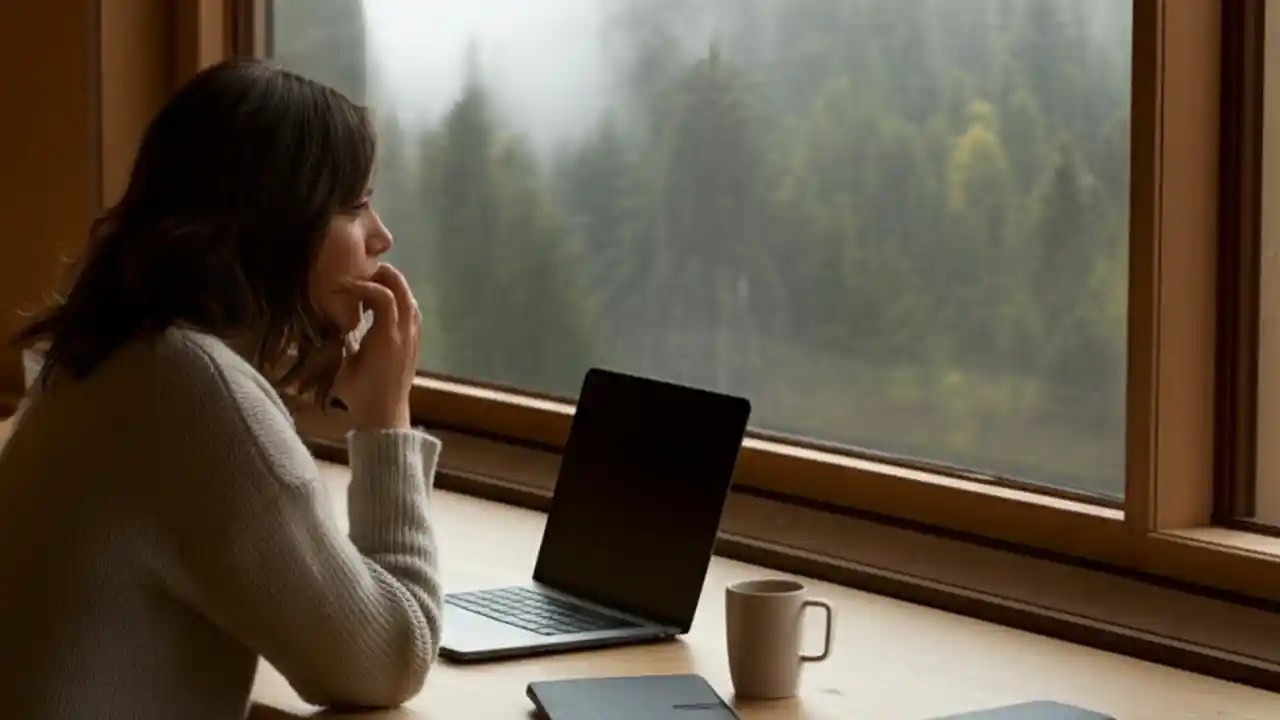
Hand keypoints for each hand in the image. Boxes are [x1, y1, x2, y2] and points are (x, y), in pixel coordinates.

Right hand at [330, 264, 419, 429]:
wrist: (386, 417)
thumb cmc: (359, 394)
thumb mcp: (343, 365)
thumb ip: (342, 338)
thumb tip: (332, 318)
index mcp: (386, 338)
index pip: (383, 296)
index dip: (362, 285)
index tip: (344, 288)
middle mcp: (404, 334)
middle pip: (402, 290)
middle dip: (383, 276)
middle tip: (362, 275)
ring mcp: (413, 338)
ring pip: (410, 299)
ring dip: (393, 287)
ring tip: (372, 287)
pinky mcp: (416, 344)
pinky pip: (413, 313)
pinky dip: (400, 301)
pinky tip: (384, 307)